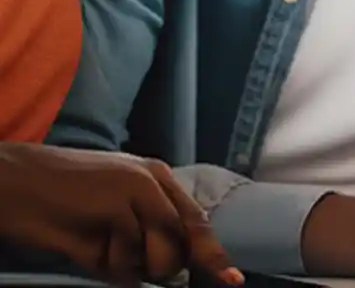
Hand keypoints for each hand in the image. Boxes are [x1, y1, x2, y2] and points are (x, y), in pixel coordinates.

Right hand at [0, 143, 242, 285]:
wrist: (14, 182)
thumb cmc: (59, 201)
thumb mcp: (112, 211)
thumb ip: (148, 228)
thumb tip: (176, 264)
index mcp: (156, 177)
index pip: (195, 222)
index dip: (212, 255)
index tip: (232, 278)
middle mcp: (154, 183)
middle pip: (181, 247)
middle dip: (158, 267)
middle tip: (118, 253)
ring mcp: (138, 194)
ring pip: (160, 260)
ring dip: (127, 267)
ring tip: (97, 243)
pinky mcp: (119, 208)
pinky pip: (126, 264)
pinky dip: (105, 266)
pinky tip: (83, 242)